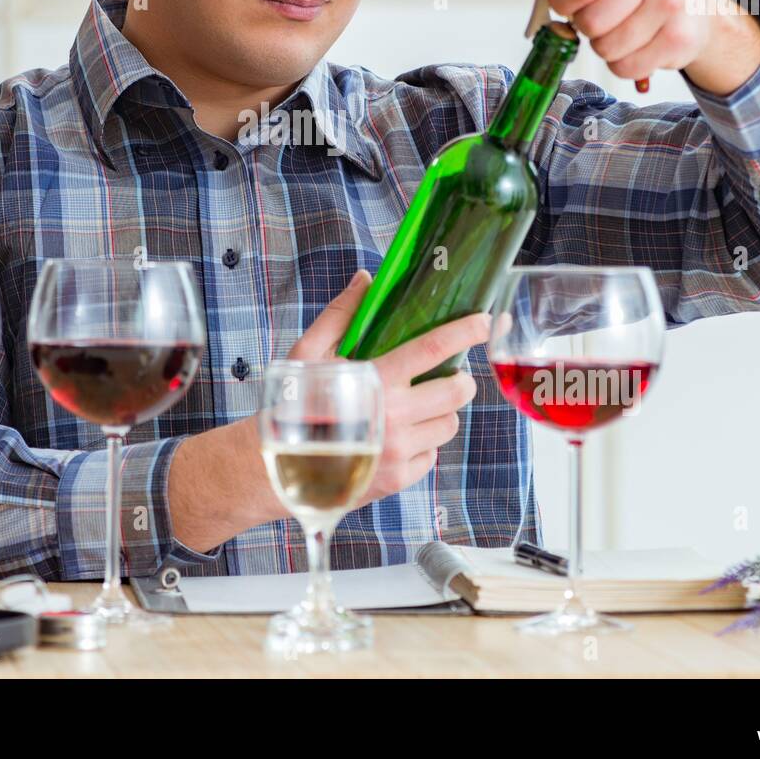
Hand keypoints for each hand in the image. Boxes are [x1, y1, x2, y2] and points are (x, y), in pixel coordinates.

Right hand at [288, 270, 486, 503]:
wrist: (273, 466)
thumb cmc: (290, 404)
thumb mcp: (308, 353)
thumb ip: (341, 314)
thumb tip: (366, 279)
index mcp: (373, 382)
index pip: (431, 351)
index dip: (464, 332)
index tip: (486, 321)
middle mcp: (392, 419)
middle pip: (456, 392)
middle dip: (462, 379)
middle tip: (452, 373)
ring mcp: (398, 453)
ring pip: (449, 425)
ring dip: (442, 411)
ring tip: (417, 405)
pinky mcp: (399, 479)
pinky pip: (432, 455)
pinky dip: (424, 442)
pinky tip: (400, 434)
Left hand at [516, 0, 759, 95]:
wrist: (691, 7)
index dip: (562, 3)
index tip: (569, 3)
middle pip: (589, 23)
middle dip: (585, 27)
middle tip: (600, 18)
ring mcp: (671, 6)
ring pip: (606, 49)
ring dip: (603, 47)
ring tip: (619, 30)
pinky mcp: (678, 40)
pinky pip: (626, 68)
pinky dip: (622, 64)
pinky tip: (636, 45)